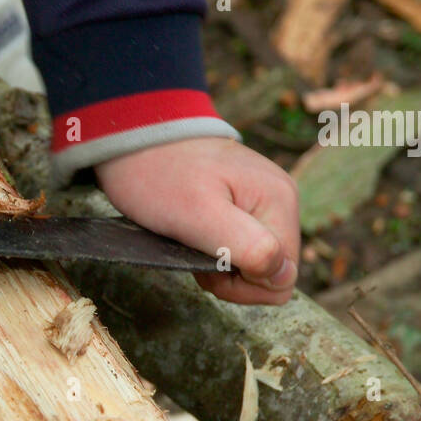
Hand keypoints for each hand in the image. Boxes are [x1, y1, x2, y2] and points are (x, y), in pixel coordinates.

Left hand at [95, 138, 299, 305]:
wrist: (136, 136)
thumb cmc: (159, 175)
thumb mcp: (199, 216)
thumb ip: (248, 248)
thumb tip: (283, 275)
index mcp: (279, 203)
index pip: (282, 278)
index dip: (242, 284)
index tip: (206, 260)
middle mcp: (281, 200)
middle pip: (273, 273)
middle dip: (233, 276)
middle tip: (195, 251)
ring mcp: (266, 200)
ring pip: (258, 262)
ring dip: (223, 263)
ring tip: (193, 240)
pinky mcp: (247, 201)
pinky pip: (245, 244)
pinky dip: (219, 249)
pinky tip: (197, 234)